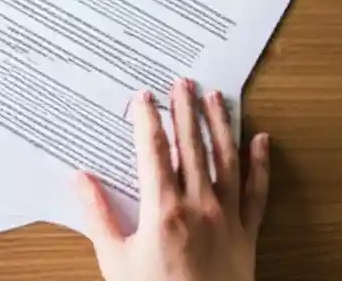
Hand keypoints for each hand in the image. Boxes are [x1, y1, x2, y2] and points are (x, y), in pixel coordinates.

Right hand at [75, 79, 270, 280]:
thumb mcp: (116, 260)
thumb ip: (99, 216)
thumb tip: (80, 180)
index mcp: (163, 209)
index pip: (154, 151)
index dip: (148, 119)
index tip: (143, 97)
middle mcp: (199, 206)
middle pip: (192, 146)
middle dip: (185, 110)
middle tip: (182, 82)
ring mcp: (227, 218)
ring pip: (226, 159)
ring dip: (220, 125)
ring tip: (216, 98)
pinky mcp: (247, 234)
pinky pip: (257, 192)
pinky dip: (260, 164)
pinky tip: (261, 140)